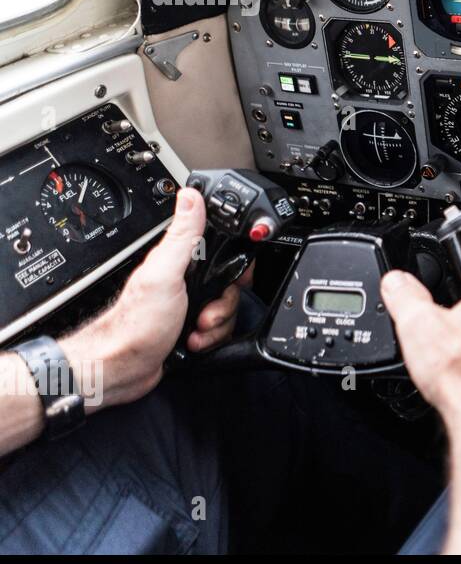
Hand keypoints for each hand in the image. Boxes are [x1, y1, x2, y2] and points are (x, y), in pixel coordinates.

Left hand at [62, 187, 247, 412]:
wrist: (123, 368)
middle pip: (230, 287)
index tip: (233, 283)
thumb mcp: (164, 273)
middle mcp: (184, 281)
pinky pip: (218, 331)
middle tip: (203, 313)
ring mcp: (188, 305)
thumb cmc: (136, 324)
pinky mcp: (190, 328)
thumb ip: (183, 236)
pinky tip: (192, 341)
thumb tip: (190, 196)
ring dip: (215, 327)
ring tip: (194, 330)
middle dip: (223, 306)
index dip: (235, 269)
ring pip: (226, 311)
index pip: (223, 254)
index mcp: (180, 262)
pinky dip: (210, 340)